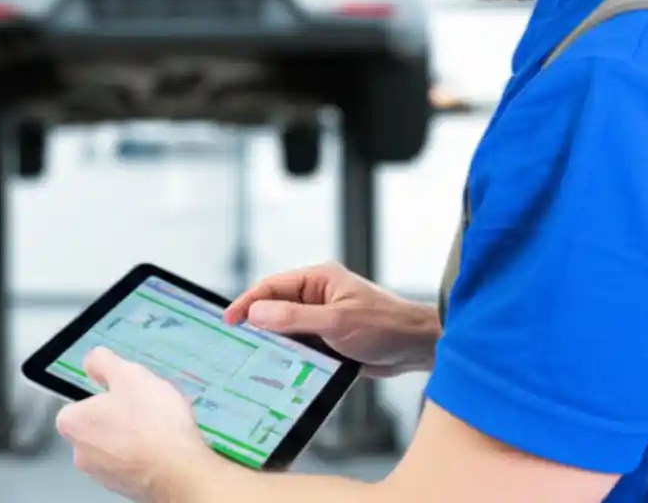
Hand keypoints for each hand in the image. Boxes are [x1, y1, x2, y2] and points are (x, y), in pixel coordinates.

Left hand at [56, 347, 215, 502]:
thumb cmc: (151, 423)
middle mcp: (81, 454)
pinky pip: (134, 464)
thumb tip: (93, 361)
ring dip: (135, 436)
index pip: (81, 403)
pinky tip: (166, 446)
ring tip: (160, 427)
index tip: (125, 392)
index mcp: (73, 423)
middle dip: (121, 416)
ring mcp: (104, 475)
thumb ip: (104, 363)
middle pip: (99, 425)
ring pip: (117, 446)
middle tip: (146, 407)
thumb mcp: (127, 375)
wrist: (179, 470)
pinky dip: (147, 455)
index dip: (105, 394)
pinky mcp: (127, 488)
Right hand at [224, 262, 440, 377]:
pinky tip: (280, 368)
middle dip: (257, 323)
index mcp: (318, 279)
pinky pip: (300, 345)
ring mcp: (322, 317)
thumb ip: (295, 317)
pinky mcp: (328, 338)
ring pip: (286, 329)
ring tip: (254, 358)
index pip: (272, 287)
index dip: (248, 302)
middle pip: (275, 307)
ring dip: (274, 342)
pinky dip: (289, 355)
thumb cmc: (385, 325)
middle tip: (237, 343)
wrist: (417, 347)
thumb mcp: (337, 322)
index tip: (229, 320)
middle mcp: (317, 295)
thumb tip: (257, 313)